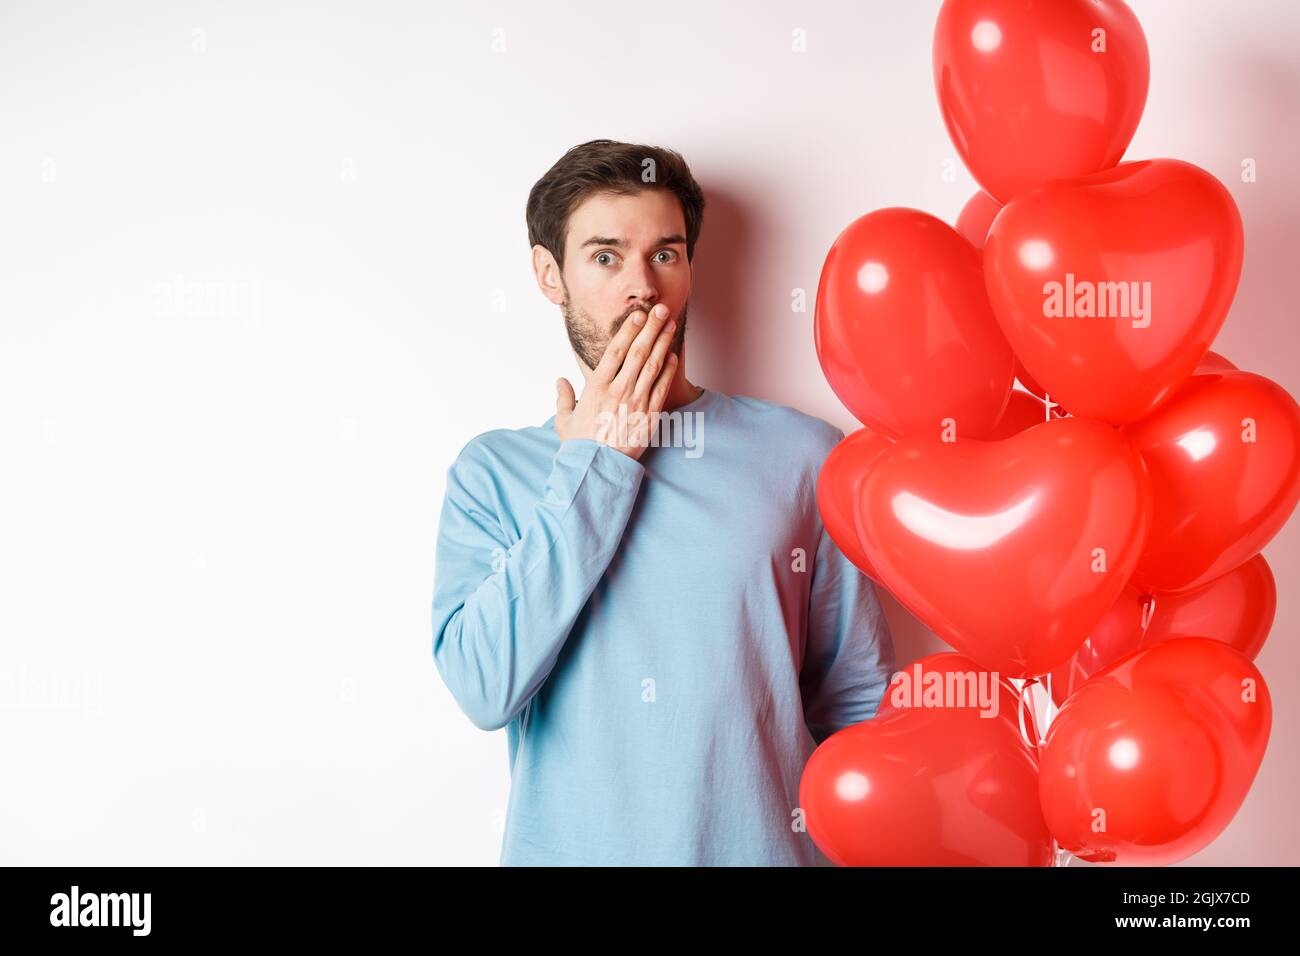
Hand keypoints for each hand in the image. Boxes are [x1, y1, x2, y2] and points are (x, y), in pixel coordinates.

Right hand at [555, 303, 678, 460]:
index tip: (637, 315)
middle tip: (660, 309)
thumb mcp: (564, 421)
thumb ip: (564, 398)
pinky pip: (661, 388)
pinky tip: (673, 355)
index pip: (616, 351)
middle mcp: (618, 391)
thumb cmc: (579, 446)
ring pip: (653, 366)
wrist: (597, 469)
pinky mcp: (650, 416)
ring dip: (663, 342)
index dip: (628, 330)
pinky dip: (668, 370)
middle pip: (638, 352)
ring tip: (669, 324)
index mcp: (597, 387)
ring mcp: (636, 402)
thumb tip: (560, 380)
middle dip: (651, 328)